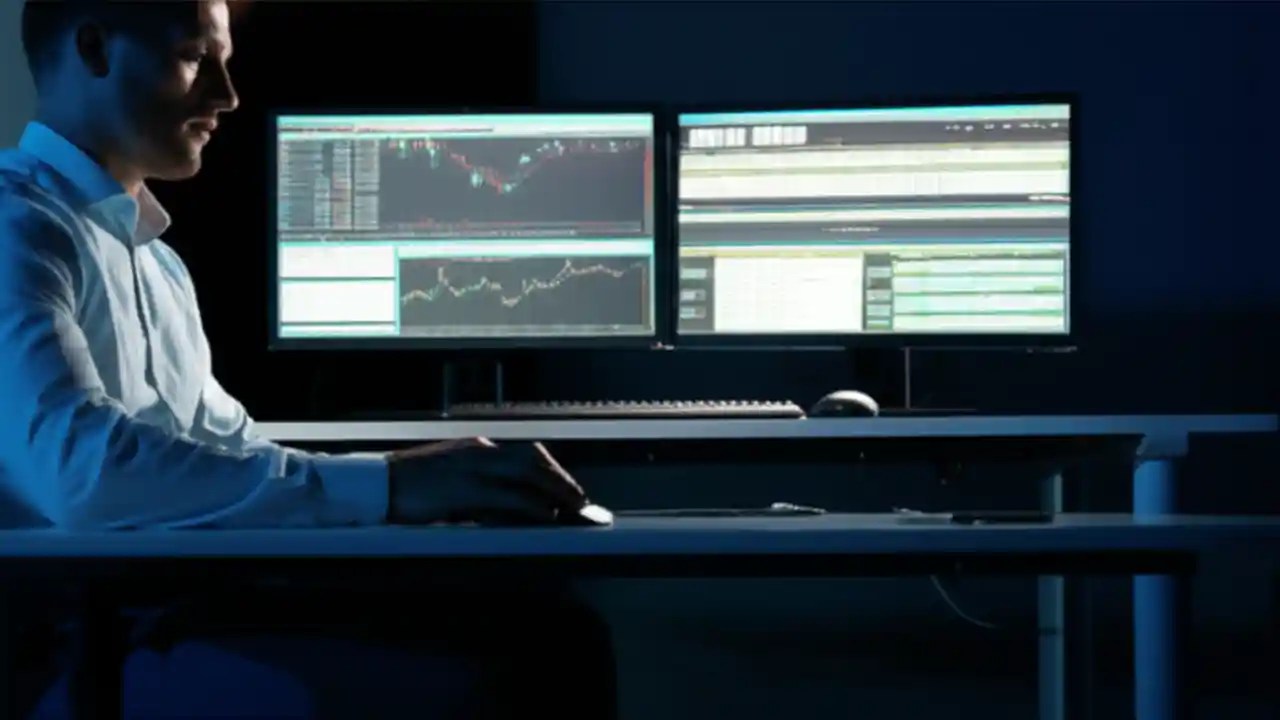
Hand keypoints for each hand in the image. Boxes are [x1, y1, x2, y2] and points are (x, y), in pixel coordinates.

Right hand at [385, 438, 585, 524]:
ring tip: (571, 508)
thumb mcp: (452, 479)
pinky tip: (545, 516)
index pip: (526, 454)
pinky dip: (531, 505)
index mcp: (476, 448)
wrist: (376, 484)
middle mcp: (479, 452)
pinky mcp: (463, 490)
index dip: (551, 470)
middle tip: (578, 499)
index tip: (566, 486)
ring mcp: (471, 469)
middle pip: (533, 460)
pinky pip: (507, 497)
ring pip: (526, 474)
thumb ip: (481, 488)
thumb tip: (509, 506)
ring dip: (554, 491)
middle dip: (559, 479)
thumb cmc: (409, 485)